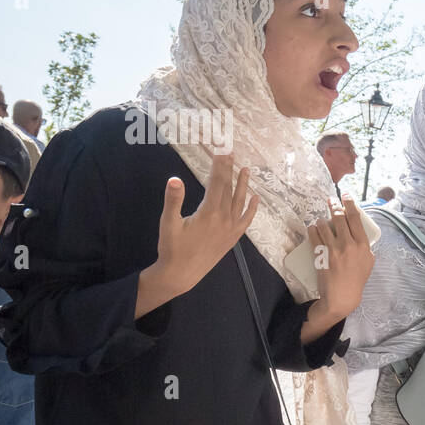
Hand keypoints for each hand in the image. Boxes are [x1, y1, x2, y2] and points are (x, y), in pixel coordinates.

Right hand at [139, 152, 259, 313]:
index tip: (222, 150)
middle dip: (229, 169)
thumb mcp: (168, 223)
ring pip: (239, 201)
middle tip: (231, 152)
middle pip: (228, 188)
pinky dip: (252, 208)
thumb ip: (173, 200)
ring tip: (246, 169)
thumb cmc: (172, 248)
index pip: (217, 182)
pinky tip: (256, 198)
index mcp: (209, 212)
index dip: (219, 165)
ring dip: (243, 184)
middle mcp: (224, 218)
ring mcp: (231, 228)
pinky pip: (246, 219)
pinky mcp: (233, 237)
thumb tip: (174, 179)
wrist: (182, 274)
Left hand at [310, 195, 375, 320]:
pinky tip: (313, 228)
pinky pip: (314, 236)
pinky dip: (312, 229)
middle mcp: (349, 245)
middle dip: (334, 205)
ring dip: (322, 220)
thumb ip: (365, 247)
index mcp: (363, 245)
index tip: (346, 195)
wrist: (342, 297)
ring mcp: (334, 250)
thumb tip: (359, 233)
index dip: (350, 204)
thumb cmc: (356, 280)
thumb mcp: (369, 263)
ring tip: (321, 220)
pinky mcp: (321, 255)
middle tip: (330, 200)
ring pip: (325, 225)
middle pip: (340, 218)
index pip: (356, 218)